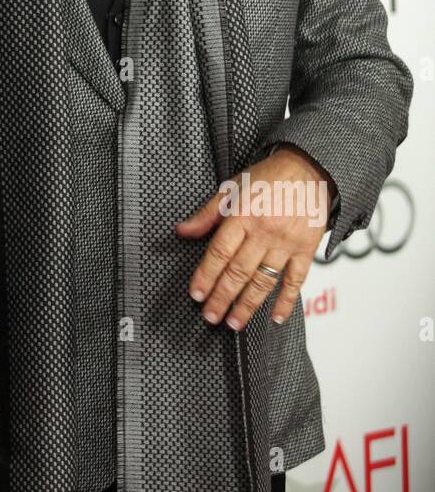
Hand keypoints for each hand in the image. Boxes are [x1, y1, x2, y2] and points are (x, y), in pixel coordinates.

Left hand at [176, 145, 334, 329]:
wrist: (310, 169)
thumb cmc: (268, 177)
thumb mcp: (232, 187)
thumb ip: (207, 213)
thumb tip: (182, 231)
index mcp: (242, 215)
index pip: (219, 252)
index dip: (206, 276)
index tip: (197, 294)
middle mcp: (264, 231)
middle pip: (239, 271)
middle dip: (222, 297)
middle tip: (211, 316)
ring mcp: (286, 242)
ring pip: (264, 280)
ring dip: (248, 305)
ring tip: (235, 322)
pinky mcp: (306, 249)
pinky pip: (296, 280)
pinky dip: (286, 301)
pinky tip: (276, 316)